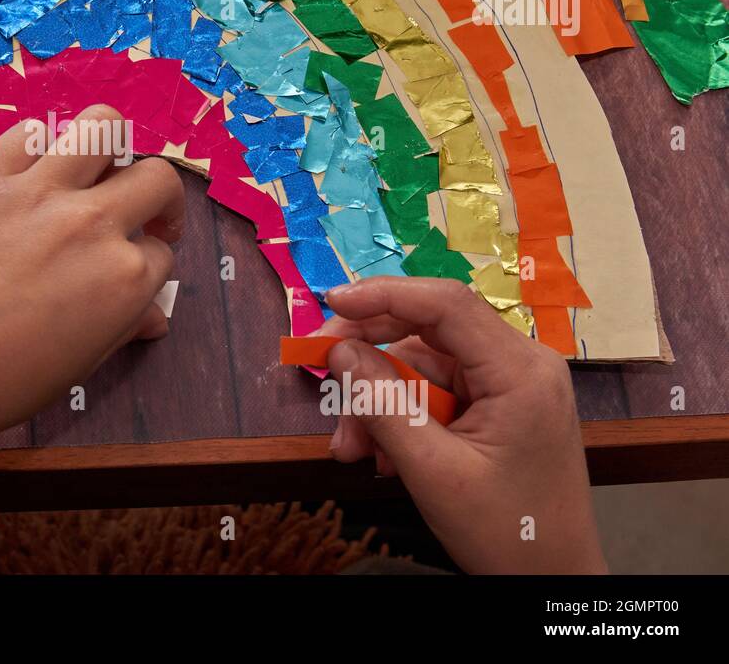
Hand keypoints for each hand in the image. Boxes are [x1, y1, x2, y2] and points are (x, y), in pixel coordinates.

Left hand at [0, 104, 184, 513]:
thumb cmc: (4, 383)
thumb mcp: (81, 363)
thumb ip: (124, 326)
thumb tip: (153, 316)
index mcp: (125, 278)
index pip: (161, 251)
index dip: (151, 261)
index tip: (132, 269)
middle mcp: (92, 224)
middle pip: (157, 179)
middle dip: (160, 200)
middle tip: (141, 216)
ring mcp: (38, 193)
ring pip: (102, 126)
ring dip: (112, 146)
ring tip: (97, 171)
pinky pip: (28, 134)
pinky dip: (40, 147)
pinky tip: (34, 172)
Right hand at [320, 276, 606, 573]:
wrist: (553, 581)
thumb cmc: (508, 531)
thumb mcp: (432, 471)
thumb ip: (382, 405)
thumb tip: (338, 353)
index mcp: (520, 370)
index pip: (445, 304)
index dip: (383, 295)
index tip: (331, 303)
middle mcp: (519, 363)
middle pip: (427, 331)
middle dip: (369, 358)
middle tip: (321, 374)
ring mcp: (508, 384)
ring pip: (420, 366)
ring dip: (379, 402)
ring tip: (353, 450)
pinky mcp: (496, 405)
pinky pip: (433, 392)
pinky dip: (401, 417)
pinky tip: (381, 454)